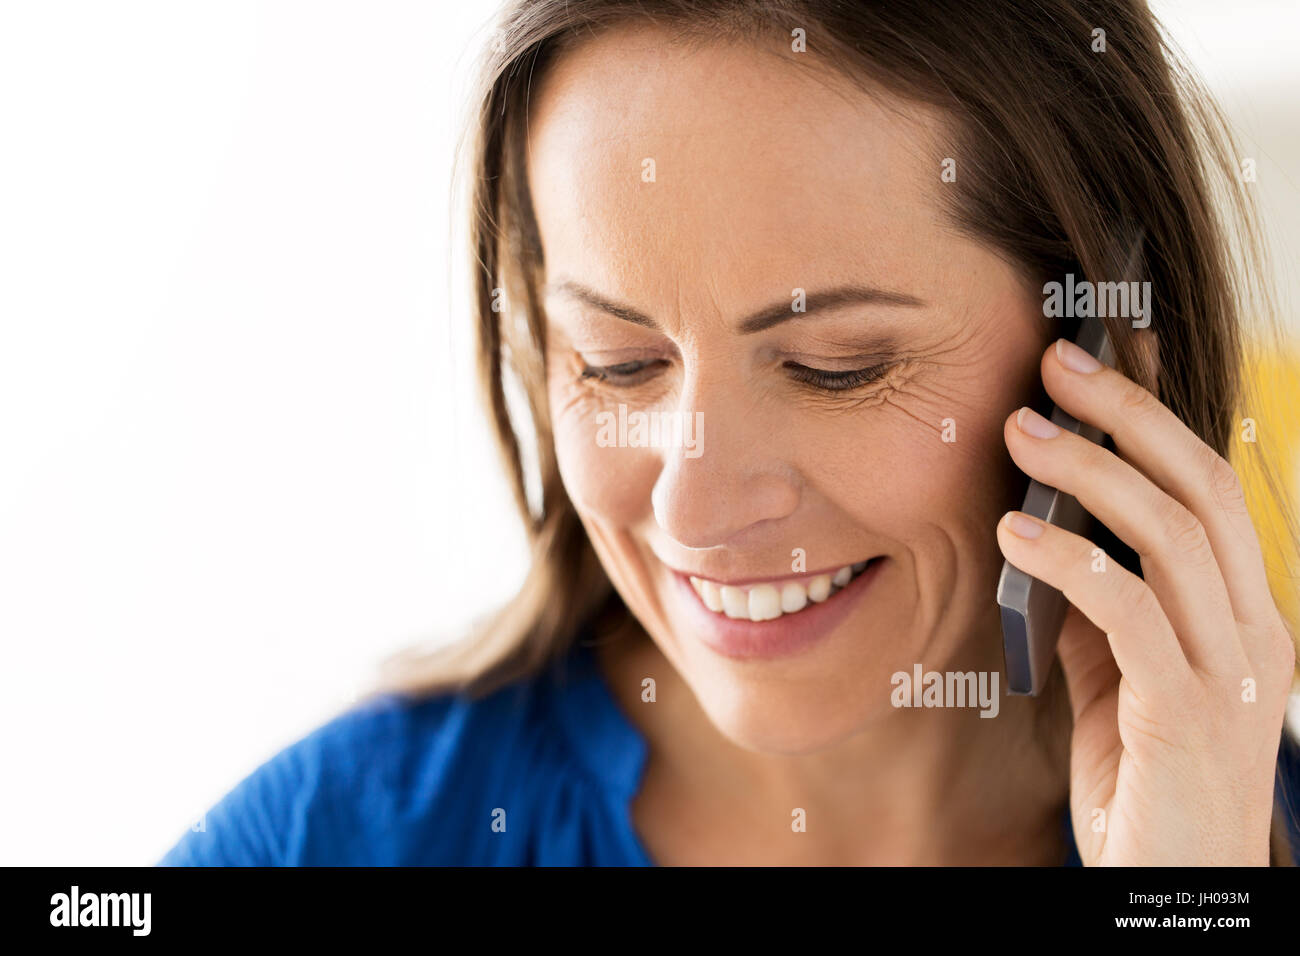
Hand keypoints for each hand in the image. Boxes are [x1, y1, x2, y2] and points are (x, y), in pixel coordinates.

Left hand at [996, 336, 1295, 865]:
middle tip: (1056, 361)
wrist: (1182, 892)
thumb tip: (1051, 533)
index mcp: (1244, 613)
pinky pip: (1130, 614)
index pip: (1209, 487)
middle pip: (1201, 490)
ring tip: (1022, 428)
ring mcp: (1231, 672)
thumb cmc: (1148, 781)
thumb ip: (1101, 608)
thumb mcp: (1123, 678)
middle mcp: (1255, 630)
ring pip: (1172, 538)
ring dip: (1092, 471)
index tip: (1108, 350)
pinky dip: (1071, 561)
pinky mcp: (1188, 714)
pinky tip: (1016, 531)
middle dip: (1129, 413)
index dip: (1160, 413)